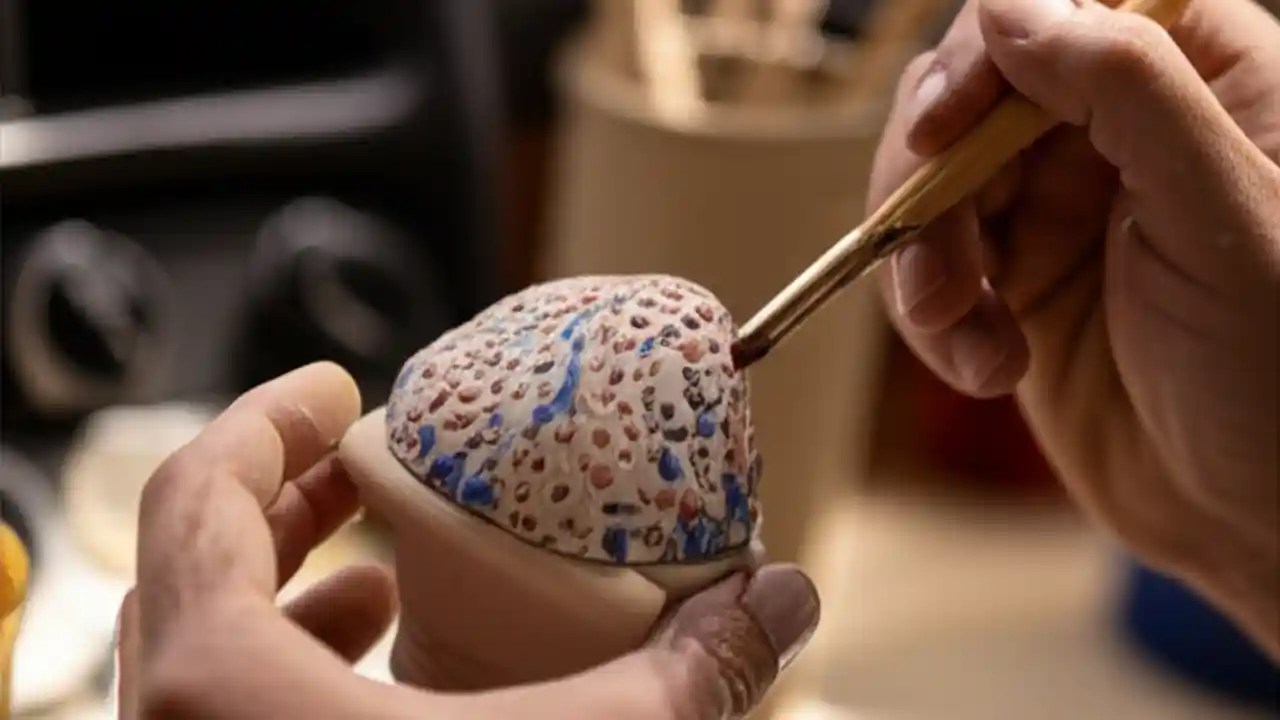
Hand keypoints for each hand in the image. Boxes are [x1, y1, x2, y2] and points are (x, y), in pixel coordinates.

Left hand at [116, 363, 818, 718]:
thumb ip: (686, 674)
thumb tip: (783, 598)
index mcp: (217, 690)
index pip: (197, 495)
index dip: (267, 420)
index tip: (336, 387)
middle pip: (199, 563)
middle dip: (293, 497)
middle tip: (371, 459)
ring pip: (204, 652)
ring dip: (291, 596)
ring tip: (385, 575)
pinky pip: (230, 719)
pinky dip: (295, 678)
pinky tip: (389, 682)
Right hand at [868, 0, 1278, 655]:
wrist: (1254, 518)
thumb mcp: (1223, 214)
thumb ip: (1124, 89)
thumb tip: (1006, 5)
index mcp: (1197, 80)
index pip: (1057, 13)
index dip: (985, 59)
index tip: (939, 131)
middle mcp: (1113, 131)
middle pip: (970, 94)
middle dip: (933, 180)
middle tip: (935, 261)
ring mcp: (1054, 207)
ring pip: (930, 183)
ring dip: (924, 260)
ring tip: (962, 332)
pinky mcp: (1010, 282)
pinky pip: (927, 267)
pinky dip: (935, 319)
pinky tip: (989, 368)